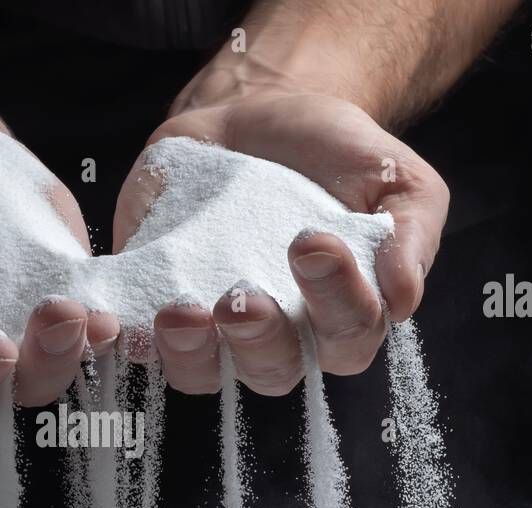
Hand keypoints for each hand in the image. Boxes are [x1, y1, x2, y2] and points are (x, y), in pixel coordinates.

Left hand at [114, 93, 448, 391]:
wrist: (261, 111)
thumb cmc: (337, 155)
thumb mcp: (395, 178)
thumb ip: (410, 234)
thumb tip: (403, 296)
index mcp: (342, 320)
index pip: (347, 337)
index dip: (336, 302)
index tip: (314, 242)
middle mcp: (277, 338)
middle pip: (271, 369)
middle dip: (257, 338)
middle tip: (242, 298)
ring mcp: (213, 331)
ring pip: (201, 372)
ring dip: (190, 351)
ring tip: (181, 311)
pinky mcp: (154, 307)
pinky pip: (139, 343)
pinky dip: (129, 337)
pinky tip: (122, 319)